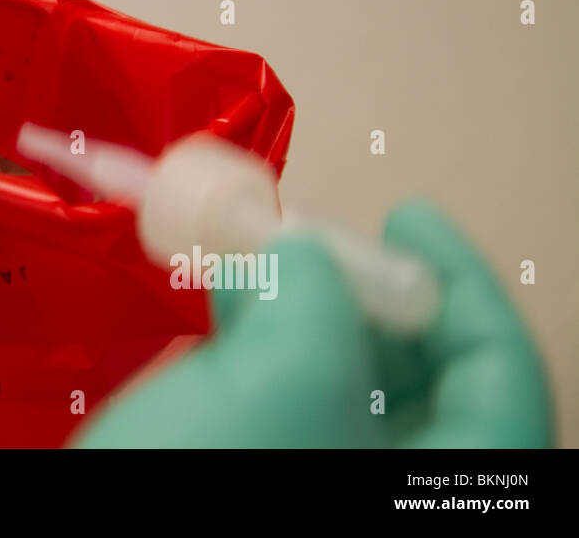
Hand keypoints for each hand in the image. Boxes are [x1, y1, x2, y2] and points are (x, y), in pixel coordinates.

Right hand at [75, 199, 552, 446]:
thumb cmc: (201, 480)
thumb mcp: (282, 377)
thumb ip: (315, 288)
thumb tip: (293, 249)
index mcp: (440, 488)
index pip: (500, 377)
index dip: (463, 283)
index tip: (403, 211)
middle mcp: (388, 490)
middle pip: (425, 376)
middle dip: (369, 287)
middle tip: (314, 232)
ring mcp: (319, 481)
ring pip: (345, 383)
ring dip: (307, 303)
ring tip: (256, 251)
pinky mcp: (259, 472)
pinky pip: (282, 397)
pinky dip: (261, 337)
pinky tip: (224, 297)